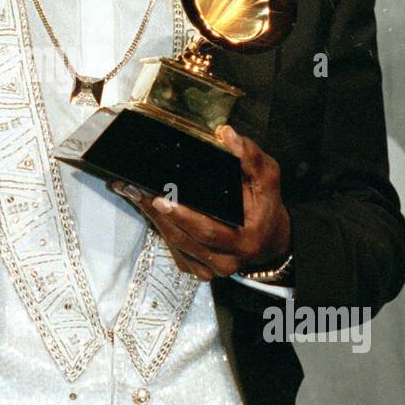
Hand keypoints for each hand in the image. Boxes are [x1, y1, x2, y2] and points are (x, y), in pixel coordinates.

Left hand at [110, 125, 291, 282]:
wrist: (270, 241)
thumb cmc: (266, 207)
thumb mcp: (267, 179)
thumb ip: (250, 158)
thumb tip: (226, 134)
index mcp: (244, 241)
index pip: (207, 230)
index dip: (182, 216)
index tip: (160, 197)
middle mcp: (226, 261)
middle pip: (183, 239)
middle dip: (157, 214)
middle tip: (136, 189)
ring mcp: (210, 269)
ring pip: (175, 245)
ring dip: (153, 219)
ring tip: (134, 192)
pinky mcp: (198, 270)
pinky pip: (174, 250)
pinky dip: (161, 228)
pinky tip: (148, 208)